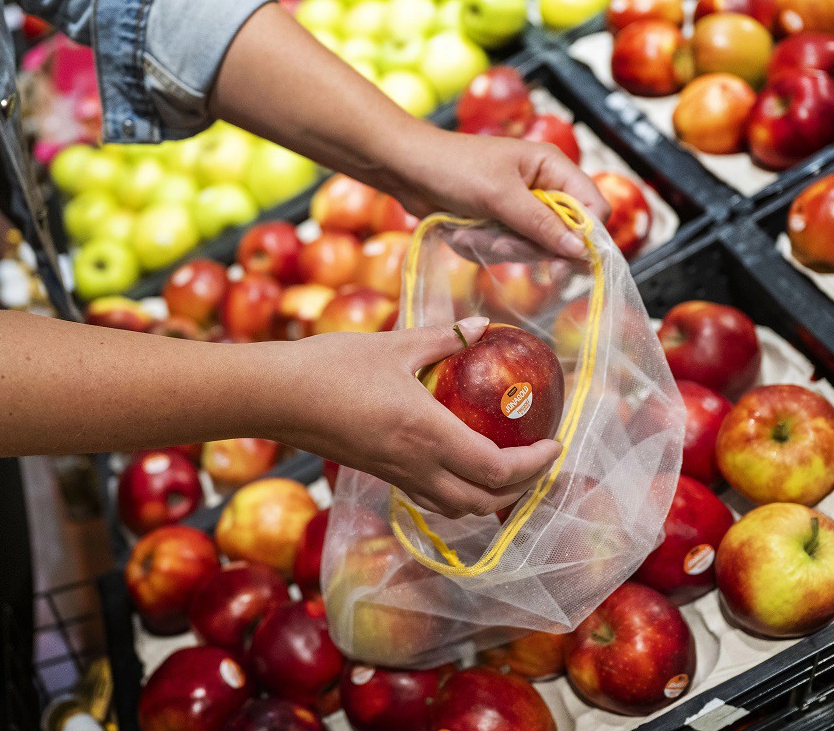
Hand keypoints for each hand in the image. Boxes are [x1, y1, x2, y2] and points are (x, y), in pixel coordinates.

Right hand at [269, 317, 561, 518]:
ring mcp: (396, 475)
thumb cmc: (332, 367)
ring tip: (508, 470)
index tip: (555, 444)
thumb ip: (444, 337)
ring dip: (490, 498)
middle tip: (540, 463)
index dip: (535, 465)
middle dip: (522, 490)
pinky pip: (431, 498)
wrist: (277, 398)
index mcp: (428, 433)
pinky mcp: (380, 474)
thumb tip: (481, 326)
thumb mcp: (395, 344)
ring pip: (457, 508)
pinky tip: (460, 464)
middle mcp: (417, 465)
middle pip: (484, 502)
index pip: (498, 469)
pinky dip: (458, 493)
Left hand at [381, 128, 609, 258]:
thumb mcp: (500, 196)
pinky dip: (483, 246)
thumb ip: (541, 224)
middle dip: (528, 245)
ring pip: (531, 247)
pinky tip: (461, 232)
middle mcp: (543, 187)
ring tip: (471, 231)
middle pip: (562, 235)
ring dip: (500, 247)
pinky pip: (506, 249)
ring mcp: (520, 208)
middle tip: (498, 241)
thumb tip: (581, 250)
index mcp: (553, 167)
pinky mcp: (499, 224)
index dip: (585, 237)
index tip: (565, 260)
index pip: (593, 208)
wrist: (406, 169)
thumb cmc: (452, 168)